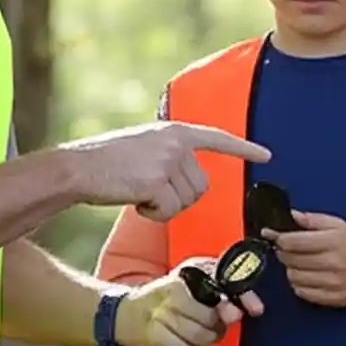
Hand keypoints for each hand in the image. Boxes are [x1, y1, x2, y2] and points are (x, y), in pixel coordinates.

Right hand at [60, 121, 271, 219]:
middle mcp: (176, 142)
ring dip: (164, 206)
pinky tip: (134, 199)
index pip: (217, 138)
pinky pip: (169, 211)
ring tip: (138, 191)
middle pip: (201, 186)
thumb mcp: (145, 147)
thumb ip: (170, 155)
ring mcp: (168, 160)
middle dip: (179, 198)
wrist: (79, 168)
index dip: (243, 148)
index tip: (266, 154)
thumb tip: (190, 177)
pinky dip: (153, 214)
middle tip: (149, 190)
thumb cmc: (107, 162)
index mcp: (174, 131)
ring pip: (187, 201)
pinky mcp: (157, 180)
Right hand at [115, 263, 258, 345]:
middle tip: (209, 318)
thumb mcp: (192, 274)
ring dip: (205, 337)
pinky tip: (183, 338)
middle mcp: (168, 301)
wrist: (130, 314)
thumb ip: (222, 282)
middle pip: (212, 321)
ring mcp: (162, 325)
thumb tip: (247, 305)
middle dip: (217, 322)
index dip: (237, 303)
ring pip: (202, 339)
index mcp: (179, 282)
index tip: (256, 308)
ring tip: (194, 327)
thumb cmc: (169, 293)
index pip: (215, 293)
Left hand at [263, 211, 345, 307]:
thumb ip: (313, 219)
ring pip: (293, 277)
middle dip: (282, 252)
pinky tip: (306, 275)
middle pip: (290, 259)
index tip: (270, 234)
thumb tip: (292, 215)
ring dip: (290, 268)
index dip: (278, 238)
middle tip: (285, 247)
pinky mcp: (329, 299)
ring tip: (298, 262)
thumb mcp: (338, 226)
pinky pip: (301, 292)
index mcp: (333, 242)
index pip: (294, 241)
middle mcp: (332, 264)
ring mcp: (331, 283)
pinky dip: (298, 284)